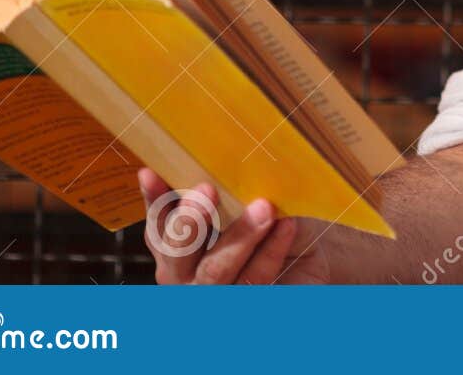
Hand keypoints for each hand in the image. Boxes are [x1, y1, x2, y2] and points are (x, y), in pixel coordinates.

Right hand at [139, 168, 331, 283]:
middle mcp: (183, 274)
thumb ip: (230, 190)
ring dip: (239, 238)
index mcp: (175, 245)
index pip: (157, 221)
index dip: (154, 199)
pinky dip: (270, 251)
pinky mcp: (242, 304)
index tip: (150, 174)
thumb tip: (230, 159)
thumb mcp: (247, 202)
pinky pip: (254, 280)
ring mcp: (210, 293)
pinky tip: (286, 225)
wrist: (312, 259)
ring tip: (263, 208)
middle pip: (177, 252)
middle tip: (207, 190)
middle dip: (189, 221)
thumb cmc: (270, 222)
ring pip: (215, 271)